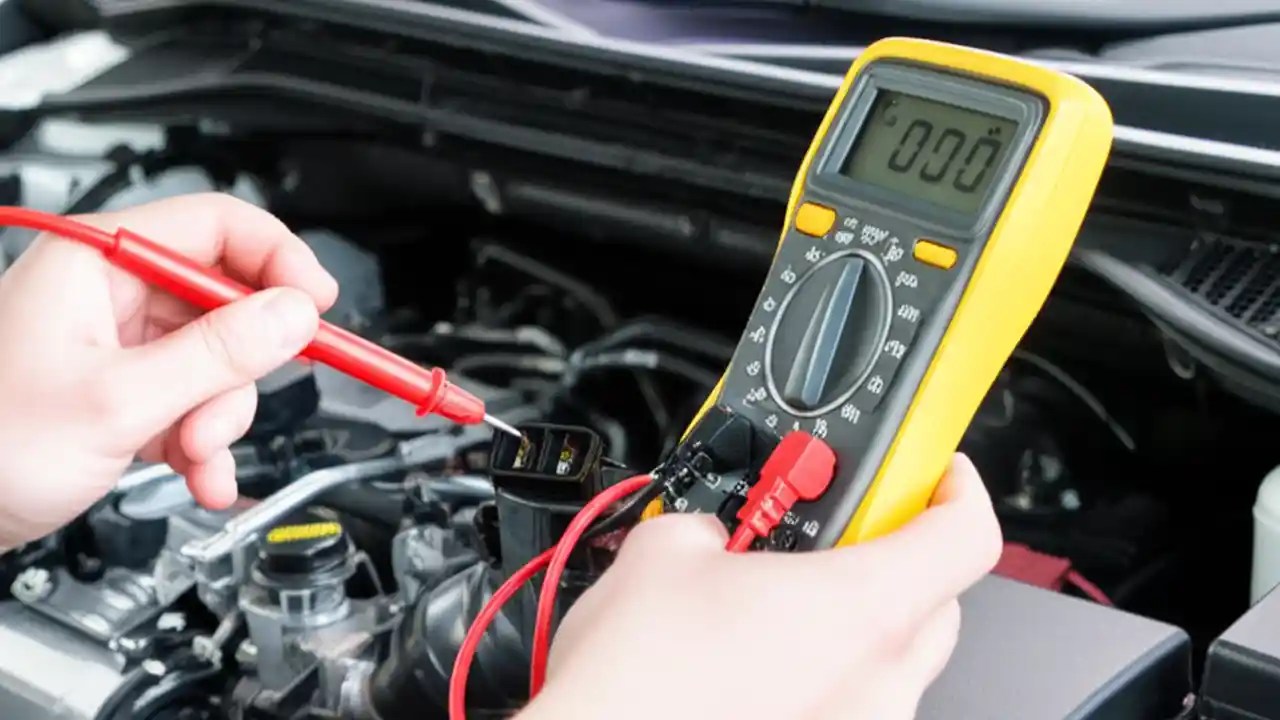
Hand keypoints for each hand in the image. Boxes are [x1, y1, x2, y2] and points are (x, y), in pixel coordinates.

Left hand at [0, 194, 337, 549]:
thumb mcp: (121, 400)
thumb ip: (219, 354)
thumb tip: (294, 315)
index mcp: (96, 261)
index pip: (216, 225)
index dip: (277, 261)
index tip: (316, 305)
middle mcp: (108, 290)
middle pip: (225, 301)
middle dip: (240, 369)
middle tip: (232, 408)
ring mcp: (116, 339)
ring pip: (216, 358)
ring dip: (220, 416)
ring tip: (195, 456)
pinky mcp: (122, 384)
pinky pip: (192, 397)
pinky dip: (203, 437)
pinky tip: (197, 471)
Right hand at [521, 454, 1001, 719]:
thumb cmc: (635, 684)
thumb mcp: (664, 549)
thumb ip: (713, 522)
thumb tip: (709, 531)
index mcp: (861, 608)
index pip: (966, 533)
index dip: (954, 487)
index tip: (927, 471)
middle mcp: (879, 679)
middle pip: (935, 595)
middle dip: (889, 552)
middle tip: (831, 532)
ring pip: (892, 656)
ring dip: (852, 620)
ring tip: (777, 605)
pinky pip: (852, 700)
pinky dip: (824, 674)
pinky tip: (760, 664)